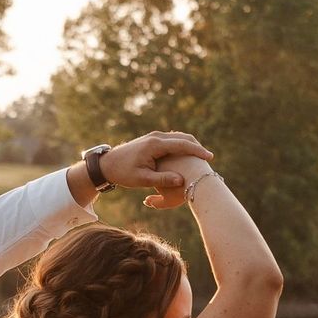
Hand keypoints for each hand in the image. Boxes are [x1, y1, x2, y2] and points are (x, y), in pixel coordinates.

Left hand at [85, 132, 212, 205]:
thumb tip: (180, 180)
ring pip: (178, 137)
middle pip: (182, 138)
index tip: (209, 158)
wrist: (108, 164)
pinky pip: (172, 140)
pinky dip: (181, 145)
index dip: (197, 151)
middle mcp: (156, 137)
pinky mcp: (152, 140)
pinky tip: (188, 154)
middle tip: (208, 157)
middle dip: (196, 147)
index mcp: (155, 145)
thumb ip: (162, 179)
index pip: (182, 145)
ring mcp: (153, 137)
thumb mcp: (142, 179)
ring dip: (190, 145)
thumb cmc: (123, 173)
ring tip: (201, 156)